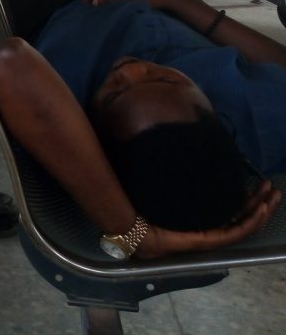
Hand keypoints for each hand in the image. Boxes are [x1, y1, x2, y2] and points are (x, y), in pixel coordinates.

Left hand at [135, 180, 279, 258]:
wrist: (126, 218)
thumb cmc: (142, 201)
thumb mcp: (167, 186)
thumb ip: (181, 177)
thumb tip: (188, 154)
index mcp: (197, 219)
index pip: (231, 211)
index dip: (248, 199)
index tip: (259, 184)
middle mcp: (204, 230)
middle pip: (241, 218)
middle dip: (260, 203)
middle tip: (273, 188)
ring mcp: (205, 238)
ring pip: (243, 225)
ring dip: (261, 210)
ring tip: (273, 194)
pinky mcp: (203, 242)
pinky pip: (234, 232)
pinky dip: (250, 220)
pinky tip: (262, 207)